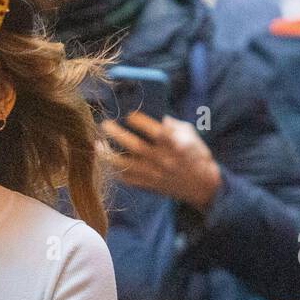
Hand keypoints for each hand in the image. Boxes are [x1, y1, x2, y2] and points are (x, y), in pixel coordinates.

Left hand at [99, 112, 220, 210]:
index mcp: (175, 145)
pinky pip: (127, 179)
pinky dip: (114, 170)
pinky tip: (106, 160)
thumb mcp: (190, 134)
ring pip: (126, 165)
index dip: (140, 122)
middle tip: (105, 124)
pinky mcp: (149, 185)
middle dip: (118, 134)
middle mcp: (163, 160)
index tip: (128, 114)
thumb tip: (156, 115)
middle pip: (136, 147)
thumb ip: (173, 124)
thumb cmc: (196, 153)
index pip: (155, 132)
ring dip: (109, 155)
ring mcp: (154, 174)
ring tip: (98, 144)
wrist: (202, 186)